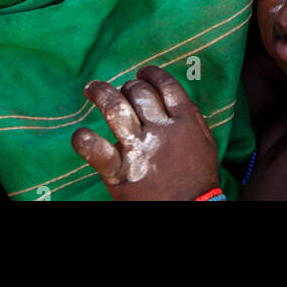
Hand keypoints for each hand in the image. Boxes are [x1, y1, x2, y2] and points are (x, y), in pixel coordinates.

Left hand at [71, 65, 220, 201]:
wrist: (189, 212)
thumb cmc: (198, 180)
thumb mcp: (205, 143)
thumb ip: (192, 118)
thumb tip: (175, 98)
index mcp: (184, 122)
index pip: (166, 85)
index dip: (151, 74)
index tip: (143, 73)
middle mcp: (160, 131)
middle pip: (139, 93)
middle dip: (129, 86)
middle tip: (123, 91)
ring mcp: (139, 150)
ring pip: (115, 109)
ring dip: (101, 93)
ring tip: (91, 88)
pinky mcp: (120, 173)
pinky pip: (96, 151)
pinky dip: (84, 140)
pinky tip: (81, 134)